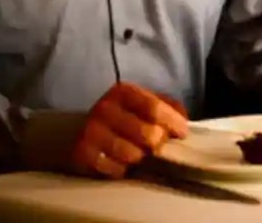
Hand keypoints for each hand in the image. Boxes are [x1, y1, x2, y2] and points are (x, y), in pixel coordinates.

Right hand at [70, 82, 189, 177]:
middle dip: (159, 144)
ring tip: (140, 155)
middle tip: (158, 146)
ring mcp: (92, 132)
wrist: (78, 130)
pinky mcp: (83, 154)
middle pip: (147, 134)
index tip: (182, 133)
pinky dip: (124, 170)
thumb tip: (184, 121)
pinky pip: (115, 169)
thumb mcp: (144, 102)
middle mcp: (105, 109)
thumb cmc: (123, 116)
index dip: (173, 122)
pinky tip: (123, 163)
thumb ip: (167, 107)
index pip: (154, 108)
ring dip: (142, 159)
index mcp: (124, 92)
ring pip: (133, 155)